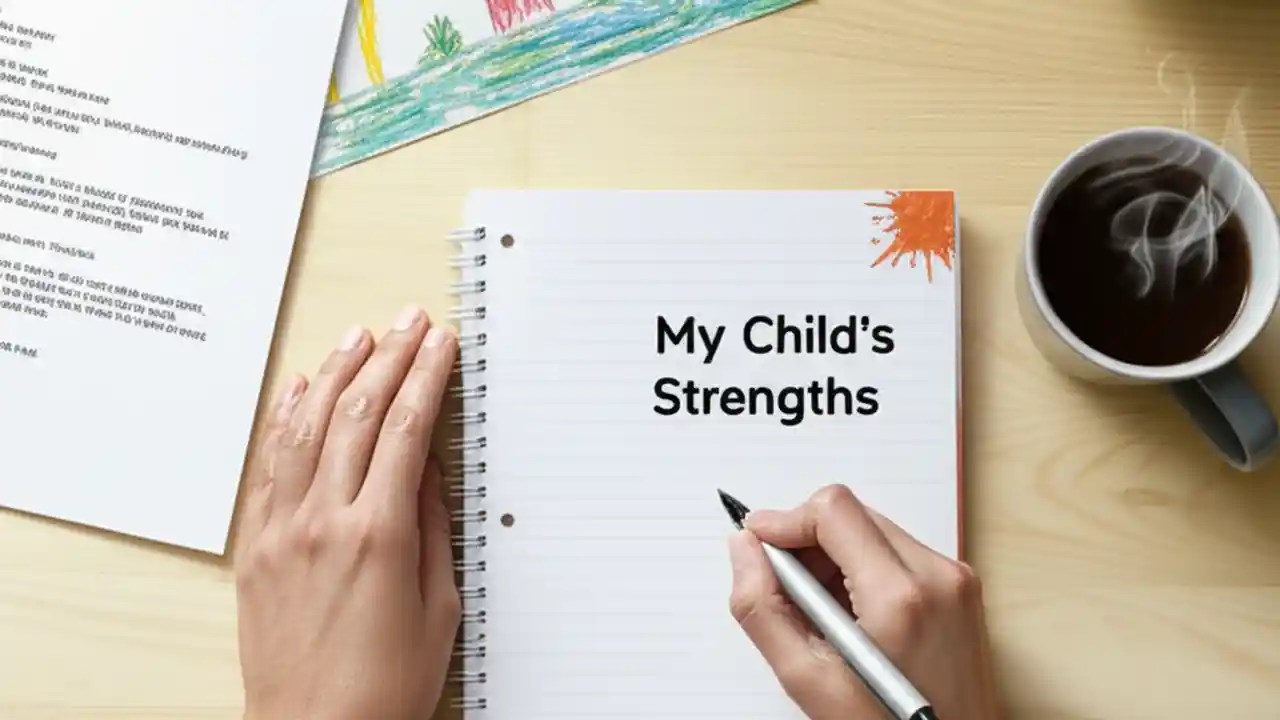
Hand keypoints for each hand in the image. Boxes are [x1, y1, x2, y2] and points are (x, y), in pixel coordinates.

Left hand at [235, 307, 459, 719]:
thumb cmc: (383, 687)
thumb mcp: (437, 606)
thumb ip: (431, 528)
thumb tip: (428, 470)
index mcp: (379, 534)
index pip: (409, 428)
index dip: (428, 376)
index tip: (441, 344)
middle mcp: (324, 521)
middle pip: (359, 413)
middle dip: (390, 357)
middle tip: (409, 322)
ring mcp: (282, 530)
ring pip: (307, 426)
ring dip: (336, 372)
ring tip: (359, 336)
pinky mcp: (254, 547)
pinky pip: (266, 465)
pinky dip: (282, 419)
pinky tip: (298, 388)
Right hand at [728, 485, 1000, 719]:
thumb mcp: (809, 680)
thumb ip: (763, 607)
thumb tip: (744, 549)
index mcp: (900, 595)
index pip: (833, 510)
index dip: (785, 522)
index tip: (758, 545)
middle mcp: (938, 575)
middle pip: (852, 516)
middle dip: (808, 544)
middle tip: (788, 595)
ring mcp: (956, 580)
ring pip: (873, 530)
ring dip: (834, 559)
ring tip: (825, 618)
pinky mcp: (961, 588)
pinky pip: (898, 552)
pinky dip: (864, 571)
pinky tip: (854, 619)